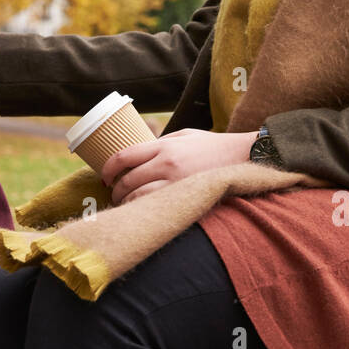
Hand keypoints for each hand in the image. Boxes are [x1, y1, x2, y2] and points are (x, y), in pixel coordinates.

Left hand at [100, 128, 259, 204]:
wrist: (244, 156)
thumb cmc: (213, 146)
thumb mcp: (184, 135)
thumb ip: (161, 144)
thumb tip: (138, 156)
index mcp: (163, 145)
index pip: (123, 157)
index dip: (108, 169)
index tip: (104, 176)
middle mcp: (166, 163)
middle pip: (128, 180)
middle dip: (115, 191)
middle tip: (114, 195)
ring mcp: (176, 182)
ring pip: (139, 198)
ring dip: (128, 204)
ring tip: (127, 206)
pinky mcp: (187, 197)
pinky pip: (157, 208)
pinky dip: (145, 211)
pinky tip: (144, 212)